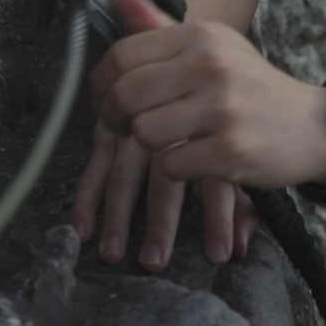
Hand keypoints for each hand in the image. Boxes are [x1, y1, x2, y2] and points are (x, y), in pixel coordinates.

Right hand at [71, 124, 255, 270]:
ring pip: (125, 171)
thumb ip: (242, 202)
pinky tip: (83, 227)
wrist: (197, 65)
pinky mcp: (112, 127)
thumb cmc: (223, 116)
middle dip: (160, 222)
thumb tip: (241, 246)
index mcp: (209, 129)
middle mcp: (171, 124)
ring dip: (118, 215)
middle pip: (165, 176)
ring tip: (113, 253)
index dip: (218, 215)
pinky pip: (97, 163)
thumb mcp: (238, 152)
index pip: (215, 174)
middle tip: (154, 261)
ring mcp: (138, 123)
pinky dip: (88, 195)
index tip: (220, 252)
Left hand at [88, 0, 325, 189]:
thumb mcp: (214, 48)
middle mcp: (210, 66)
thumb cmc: (253, 88)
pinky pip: (171, 165)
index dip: (101, 82)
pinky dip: (176, 168)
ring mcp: (221, 108)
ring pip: (144, 132)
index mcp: (201, 37)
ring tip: (169, 141)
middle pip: (127, 95)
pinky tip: (195, 159)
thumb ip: (161, 27)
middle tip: (124, 128)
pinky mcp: (229, 150)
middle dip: (115, 118)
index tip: (104, 98)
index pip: (124, 54)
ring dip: (149, 145)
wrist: (313, 127)